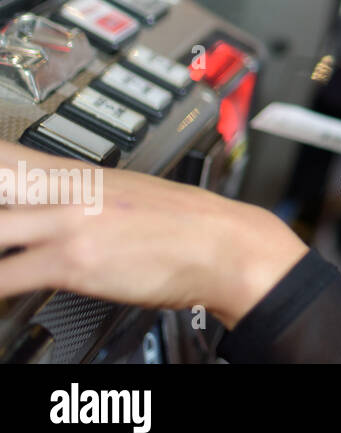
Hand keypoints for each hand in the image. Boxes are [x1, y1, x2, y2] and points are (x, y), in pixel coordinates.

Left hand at [0, 140, 307, 328]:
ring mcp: (69, 224)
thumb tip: (53, 208)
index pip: (6, 154)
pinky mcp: (74, 261)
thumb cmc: (188, 226)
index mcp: (78, 173)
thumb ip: (84, 197)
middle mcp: (68, 192)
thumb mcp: (129, 193)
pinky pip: (5, 278)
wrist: (227, 245)